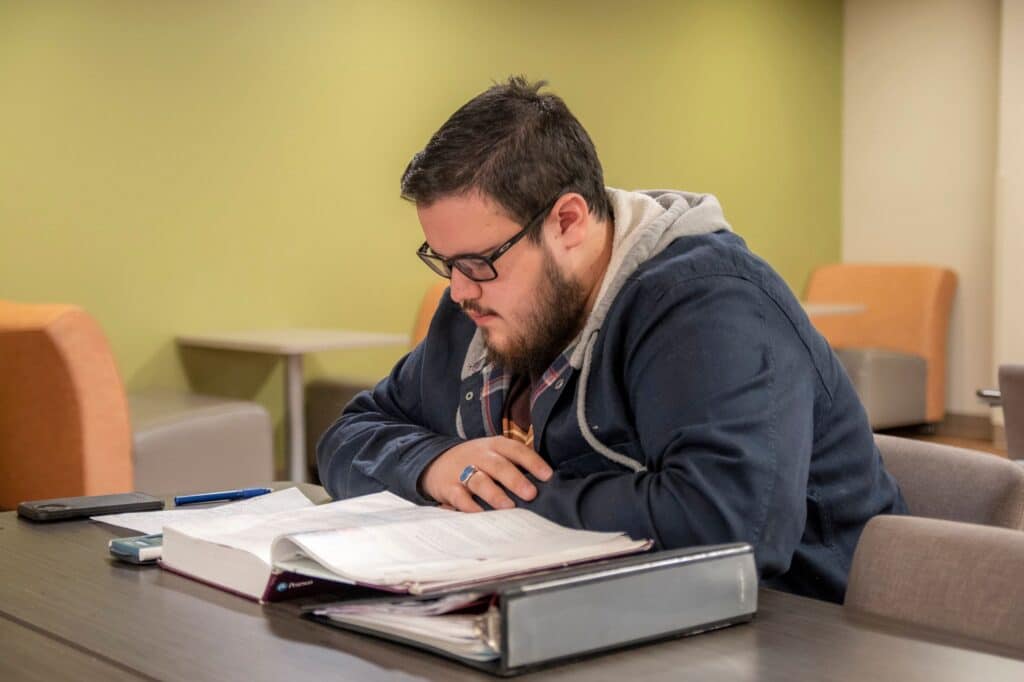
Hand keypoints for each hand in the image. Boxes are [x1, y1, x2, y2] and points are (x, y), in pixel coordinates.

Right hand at [420, 436, 553, 511]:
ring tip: (508, 507)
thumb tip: (546, 484)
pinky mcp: (448, 487)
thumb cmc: (475, 461)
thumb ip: (514, 464)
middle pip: (498, 465)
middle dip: (515, 480)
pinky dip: (469, 507)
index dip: (532, 462)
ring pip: (479, 481)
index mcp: (494, 446)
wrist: (435, 461)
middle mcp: (479, 456)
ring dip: (494, 494)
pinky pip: (459, 498)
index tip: (548, 476)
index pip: (516, 450)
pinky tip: (480, 515)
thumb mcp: (493, 454)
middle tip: (530, 494)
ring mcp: (462, 471)